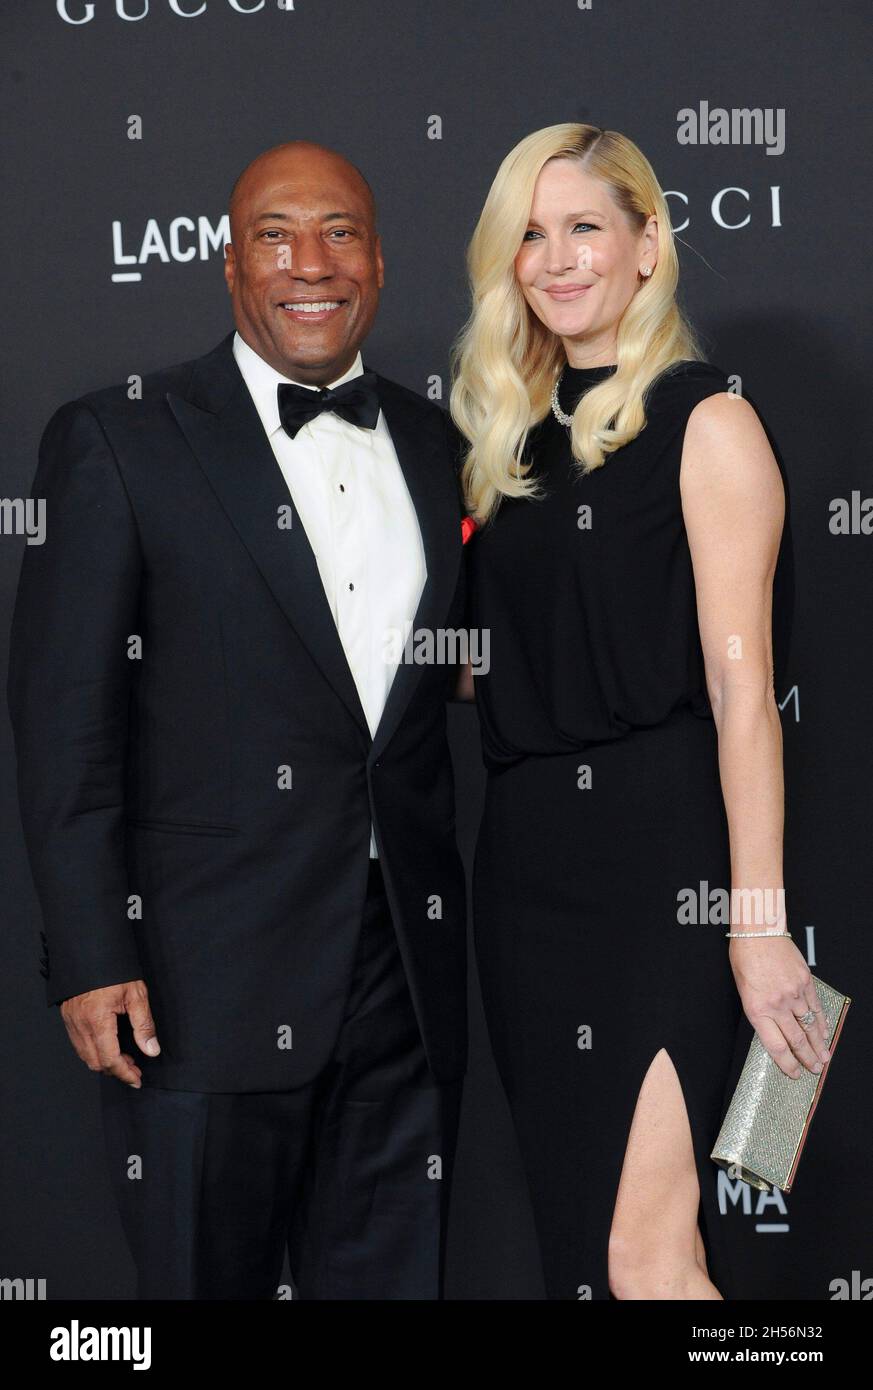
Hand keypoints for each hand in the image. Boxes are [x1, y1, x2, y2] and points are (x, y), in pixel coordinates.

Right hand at [60, 979, 159, 1087]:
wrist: (90, 950)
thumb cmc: (113, 969)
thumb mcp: (136, 994)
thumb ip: (144, 1025)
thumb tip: (151, 1050)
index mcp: (98, 1020)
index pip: (110, 1059)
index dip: (124, 1073)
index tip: (137, 1079)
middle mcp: (80, 1024)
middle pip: (95, 1062)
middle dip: (116, 1070)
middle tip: (134, 1069)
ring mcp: (71, 1021)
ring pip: (85, 1056)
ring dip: (104, 1062)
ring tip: (125, 1059)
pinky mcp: (68, 1017)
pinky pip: (78, 1044)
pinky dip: (93, 1052)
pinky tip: (109, 1046)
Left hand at [729, 936, 830, 1078]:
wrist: (758, 933)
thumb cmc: (745, 959)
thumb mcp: (744, 991)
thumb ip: (760, 1013)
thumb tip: (775, 1032)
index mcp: (757, 1010)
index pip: (776, 1047)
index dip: (787, 1064)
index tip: (793, 1073)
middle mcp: (777, 1004)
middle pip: (796, 1040)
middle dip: (806, 1059)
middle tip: (814, 1070)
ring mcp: (793, 993)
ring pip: (810, 1026)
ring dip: (819, 1044)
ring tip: (824, 1057)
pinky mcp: (805, 982)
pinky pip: (816, 1007)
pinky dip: (822, 1022)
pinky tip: (825, 1032)